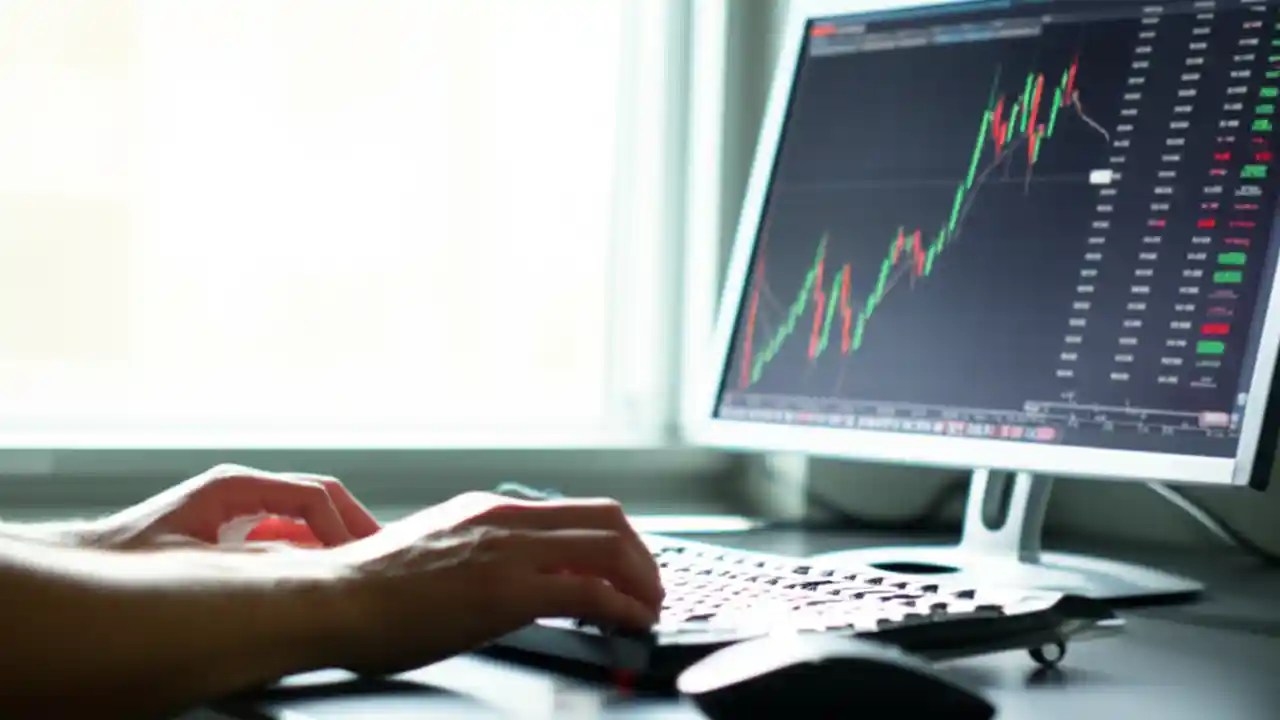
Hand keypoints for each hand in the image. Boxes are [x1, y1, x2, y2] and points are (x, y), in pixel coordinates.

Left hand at [91, 464, 380, 549]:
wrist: (87, 570)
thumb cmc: (132, 564)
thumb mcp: (203, 561)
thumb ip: (261, 556)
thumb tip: (312, 563)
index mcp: (234, 486)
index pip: (311, 494)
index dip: (342, 526)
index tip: (358, 558)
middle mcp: (239, 489)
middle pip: (316, 498)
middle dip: (351, 526)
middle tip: (381, 554)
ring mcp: (236, 507)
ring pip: (304, 515)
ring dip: (333, 539)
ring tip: (358, 566)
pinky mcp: (232, 527)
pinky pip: (284, 532)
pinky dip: (308, 549)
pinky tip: (318, 575)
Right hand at [323, 492, 662, 675]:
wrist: (333, 600)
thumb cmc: (368, 589)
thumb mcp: (436, 552)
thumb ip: (477, 554)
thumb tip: (508, 578)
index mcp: (490, 509)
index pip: (578, 511)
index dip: (618, 540)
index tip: (630, 569)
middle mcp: (506, 519)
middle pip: (608, 519)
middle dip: (642, 556)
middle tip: (651, 590)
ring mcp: (508, 551)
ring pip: (608, 547)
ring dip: (642, 579)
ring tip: (649, 609)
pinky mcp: (507, 591)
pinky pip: (589, 591)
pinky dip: (624, 607)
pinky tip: (632, 624)